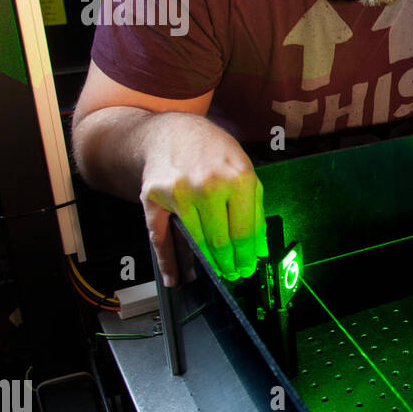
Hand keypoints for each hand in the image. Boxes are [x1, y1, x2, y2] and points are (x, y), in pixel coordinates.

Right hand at [139, 112, 268, 285]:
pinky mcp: (155, 198)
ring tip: (216, 271)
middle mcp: (209, 186)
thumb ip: (254, 209)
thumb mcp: (245, 171)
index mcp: (238, 179)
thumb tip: (258, 248)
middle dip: (229, 263)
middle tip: (233, 273)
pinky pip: (162, 238)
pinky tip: (174, 278)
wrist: (173, 132)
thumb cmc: (214, 152)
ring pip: (196, 241)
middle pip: (221, 241)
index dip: (246, 256)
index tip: (247, 267)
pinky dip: (168, 263)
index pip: (244, 232)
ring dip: (207, 262)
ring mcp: (179, 192)